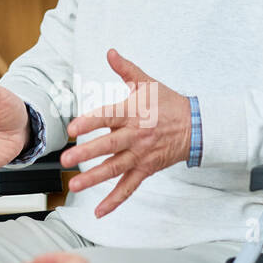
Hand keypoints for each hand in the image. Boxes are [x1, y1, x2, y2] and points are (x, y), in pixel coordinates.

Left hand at [59, 48, 191, 217]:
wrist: (196, 126)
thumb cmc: (168, 104)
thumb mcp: (147, 83)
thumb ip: (125, 69)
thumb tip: (110, 52)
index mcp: (133, 113)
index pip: (108, 117)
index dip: (90, 122)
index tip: (73, 128)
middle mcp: (136, 136)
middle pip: (108, 145)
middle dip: (86, 153)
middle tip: (66, 159)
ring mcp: (140, 155)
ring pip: (115, 169)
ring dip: (94, 178)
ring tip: (74, 185)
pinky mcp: (146, 170)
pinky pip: (129, 188)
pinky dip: (114, 201)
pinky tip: (99, 211)